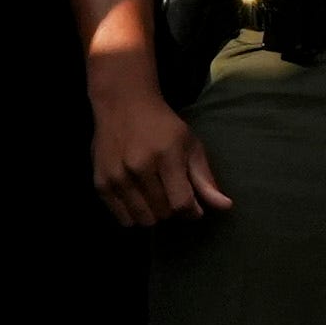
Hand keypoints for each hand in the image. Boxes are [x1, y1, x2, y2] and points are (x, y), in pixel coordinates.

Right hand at [91, 87, 231, 226]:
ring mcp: (116, 176)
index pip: (181, 203)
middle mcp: (138, 167)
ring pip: (143, 220)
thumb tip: (225, 207)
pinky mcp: (100, 183)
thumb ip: (205, 178)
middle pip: (163, 214)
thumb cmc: (162, 125)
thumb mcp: (190, 145)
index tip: (193, 206)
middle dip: (172, 209)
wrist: (123, 104)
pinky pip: (123, 219)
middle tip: (170, 192)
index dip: (191, 211)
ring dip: (154, 214)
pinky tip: (138, 198)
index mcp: (166, 156)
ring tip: (154, 196)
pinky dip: (134, 215)